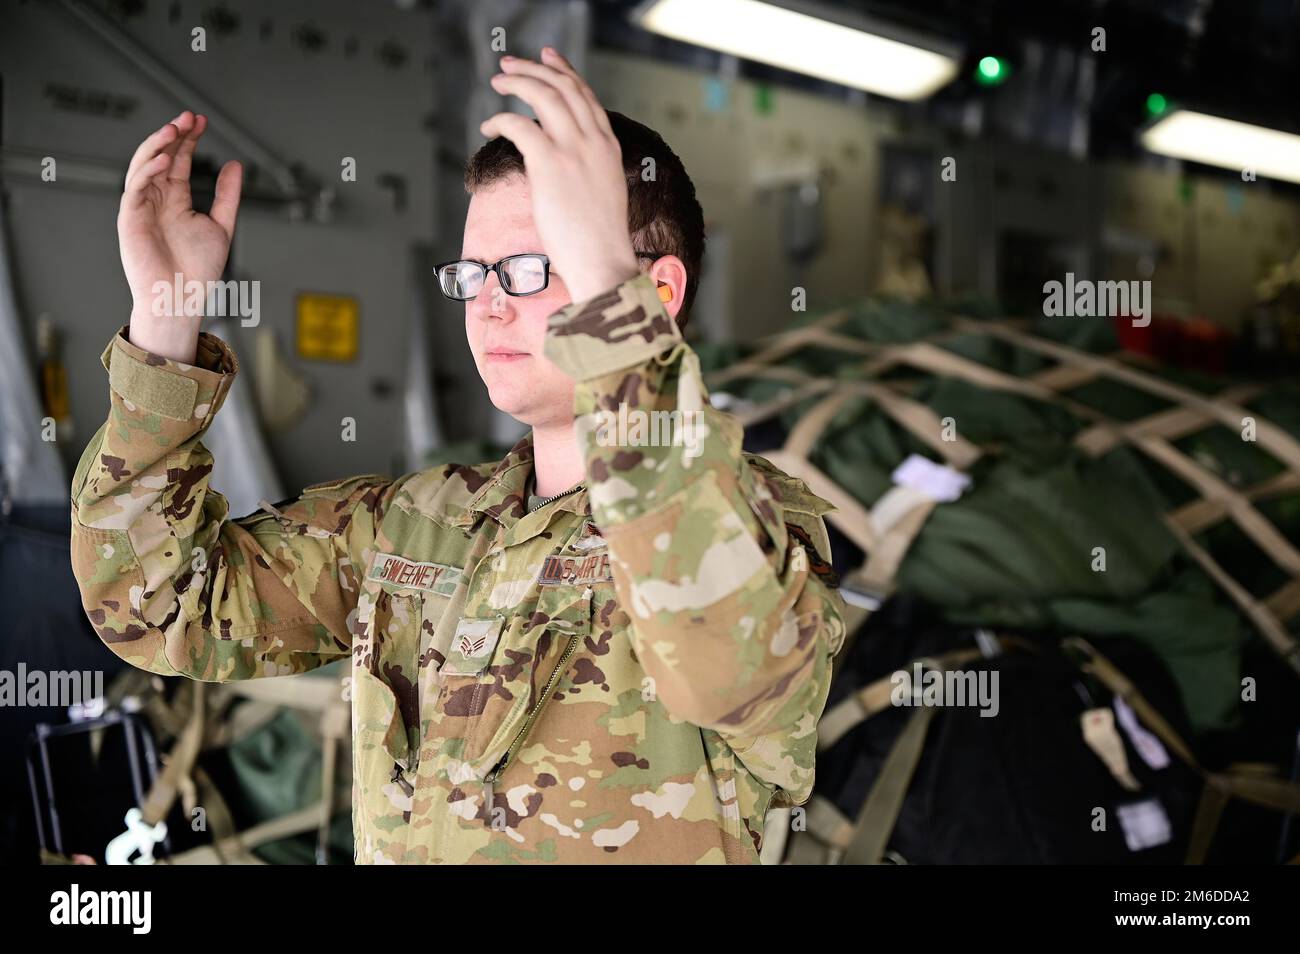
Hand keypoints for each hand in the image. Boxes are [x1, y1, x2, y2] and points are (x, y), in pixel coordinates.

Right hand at [119, 111, 242, 361]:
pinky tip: (164, 158)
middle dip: (174, 134)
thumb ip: (227, 195)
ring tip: (175, 128)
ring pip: (144, 165)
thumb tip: (236, 165)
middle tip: (189, 116)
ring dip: (157, 145)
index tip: (202, 121)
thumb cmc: (198, 270)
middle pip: (161, 156)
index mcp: (176, 199)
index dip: (189, 139)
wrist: (181, 299)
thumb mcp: (222, 225)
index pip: (179, 160)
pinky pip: (136, 187)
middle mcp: (157, 199)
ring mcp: (142, 206)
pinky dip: (148, 170)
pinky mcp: (130, 218)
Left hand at [480, 48, 638, 303]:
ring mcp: (574, 150)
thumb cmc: (598, 241)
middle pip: (564, 87)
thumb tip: (558, 163)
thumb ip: (588, 168)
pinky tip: (489, 128)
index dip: (565, 72)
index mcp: (609, 147)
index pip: (586, 96)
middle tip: (510, 64)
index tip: (548, 58)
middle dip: (535, 68)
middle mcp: (594, 141)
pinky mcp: (550, 163)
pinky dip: (500, 120)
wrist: (604, 263)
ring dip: (517, 82)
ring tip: (498, 83)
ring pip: (544, 95)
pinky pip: (519, 125)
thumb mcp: (603, 192)